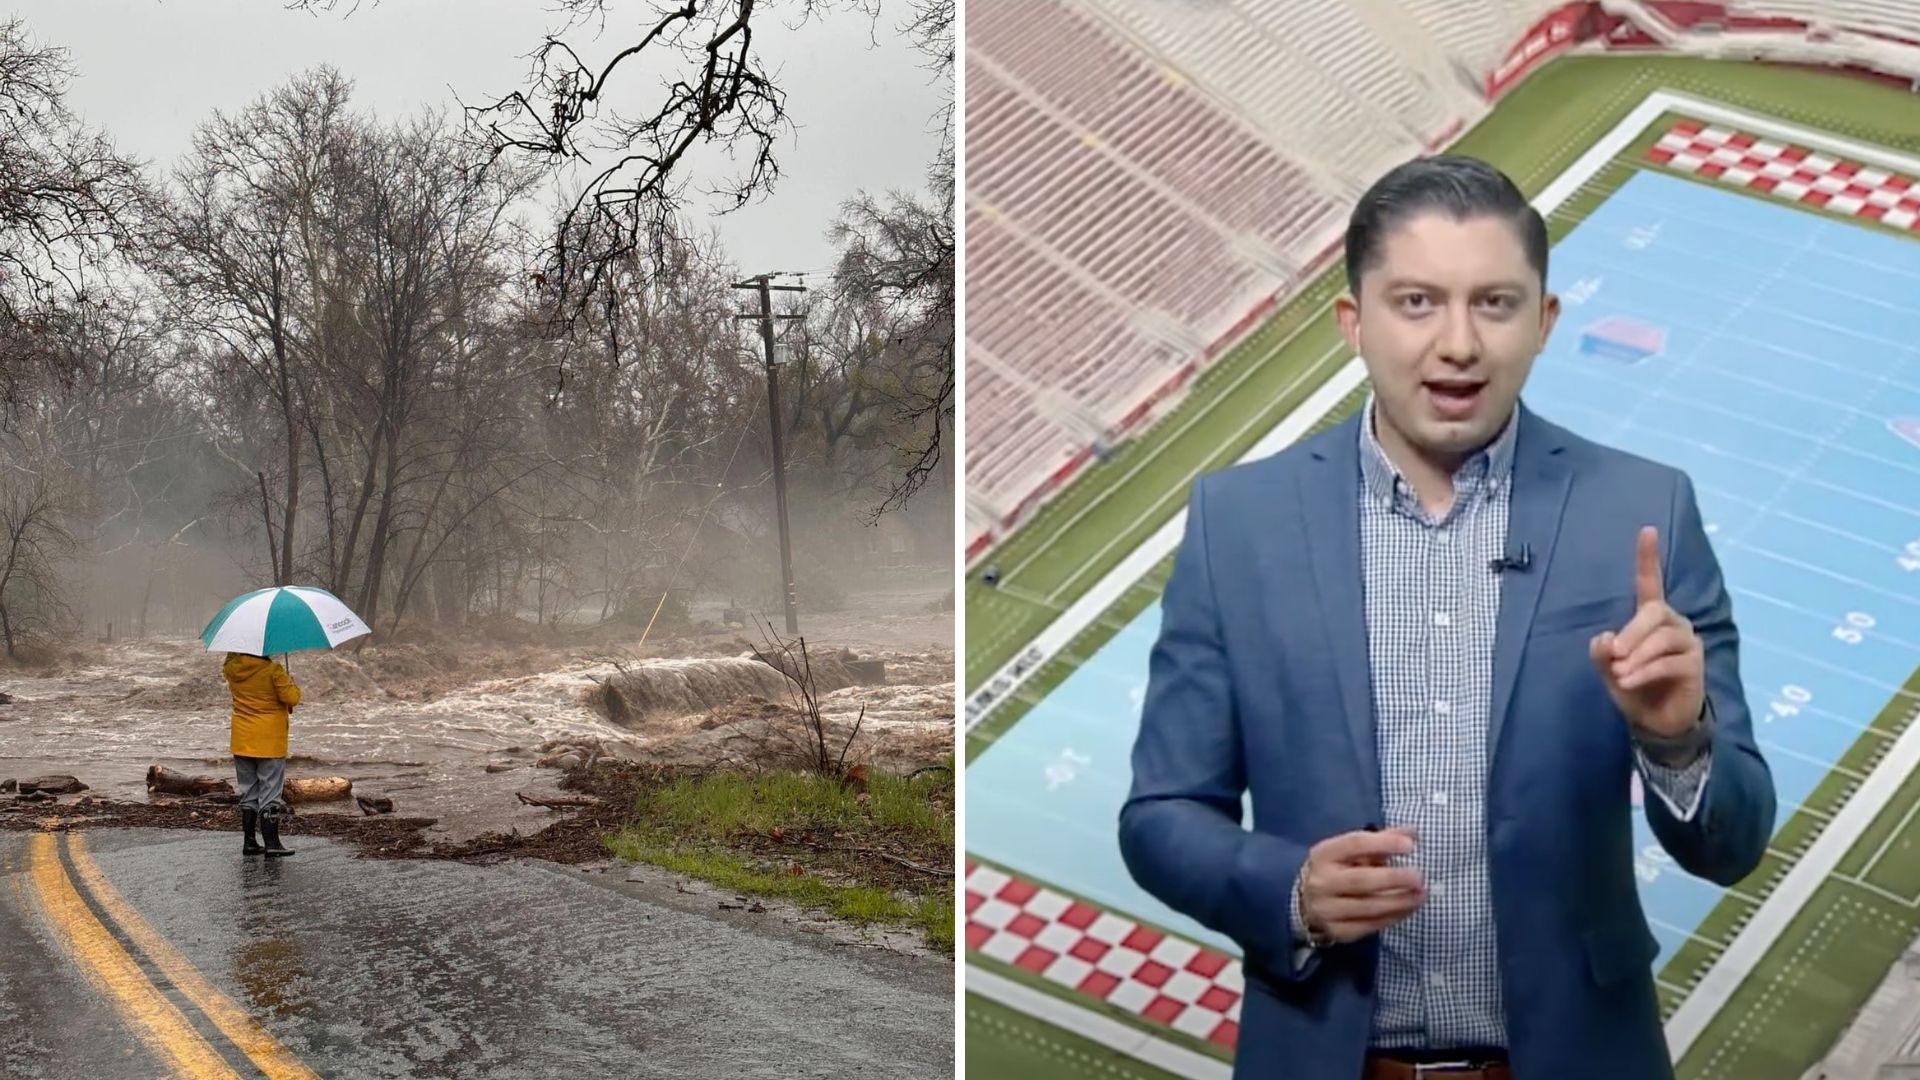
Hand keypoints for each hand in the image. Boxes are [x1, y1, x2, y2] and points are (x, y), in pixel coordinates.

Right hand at [1299, 827, 1423, 943]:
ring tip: (1420, 896)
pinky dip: (1391, 917)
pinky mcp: (1336, 930)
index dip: (1384, 843)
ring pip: (1367, 907)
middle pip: (1361, 880)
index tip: (1410, 846)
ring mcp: (1327, 909)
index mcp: (1324, 854)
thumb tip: (1412, 834)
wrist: (1303, 900)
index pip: (1354, 844)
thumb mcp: (1350, 850)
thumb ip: (1381, 840)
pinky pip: (1368, 926)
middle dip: (1393, 879)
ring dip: (1399, 902)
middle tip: (1418, 877)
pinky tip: (1407, 909)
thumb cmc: (1336, 869)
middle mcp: (1322, 881)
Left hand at [1589, 526, 1704, 737]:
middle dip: (1632, 631)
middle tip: (1614, 653)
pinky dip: (1645, 671)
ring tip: (1620, 674)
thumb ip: (1602, 653)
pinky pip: (1670, 662)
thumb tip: (1605, 639)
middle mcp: (1672, 623)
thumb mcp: (1608, 669)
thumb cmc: (1632, 686)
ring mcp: (1687, 643)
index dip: (1647, 557)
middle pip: (1655, 611)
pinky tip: (1628, 682)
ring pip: (1663, 638)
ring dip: (1637, 656)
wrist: (1655, 721)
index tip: (1647, 530)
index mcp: (1650, 618)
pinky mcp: (1695, 664)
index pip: (1649, 582)